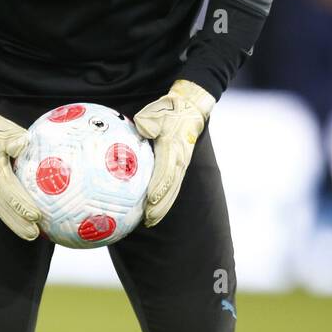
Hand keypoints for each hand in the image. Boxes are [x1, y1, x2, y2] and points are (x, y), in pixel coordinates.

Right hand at [0, 80, 42, 239]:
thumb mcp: (2, 129)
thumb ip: (14, 138)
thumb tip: (24, 145)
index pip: (10, 191)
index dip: (22, 204)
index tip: (36, 215)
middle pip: (5, 207)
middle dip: (19, 222)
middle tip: (35, 234)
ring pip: (1, 208)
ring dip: (15, 223)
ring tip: (30, 236)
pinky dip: (9, 215)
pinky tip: (21, 223)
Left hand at [132, 78, 215, 226]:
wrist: (189, 110)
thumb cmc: (168, 111)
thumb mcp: (157, 111)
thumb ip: (148, 120)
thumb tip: (142, 127)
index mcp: (172, 148)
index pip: (166, 171)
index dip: (159, 187)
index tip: (150, 200)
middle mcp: (179, 160)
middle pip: (170, 188)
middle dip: (160, 205)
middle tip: (148, 220)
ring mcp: (181, 165)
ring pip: (173, 190)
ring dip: (163, 208)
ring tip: (150, 221)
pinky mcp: (179, 167)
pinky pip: (172, 187)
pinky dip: (165, 201)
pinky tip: (154, 211)